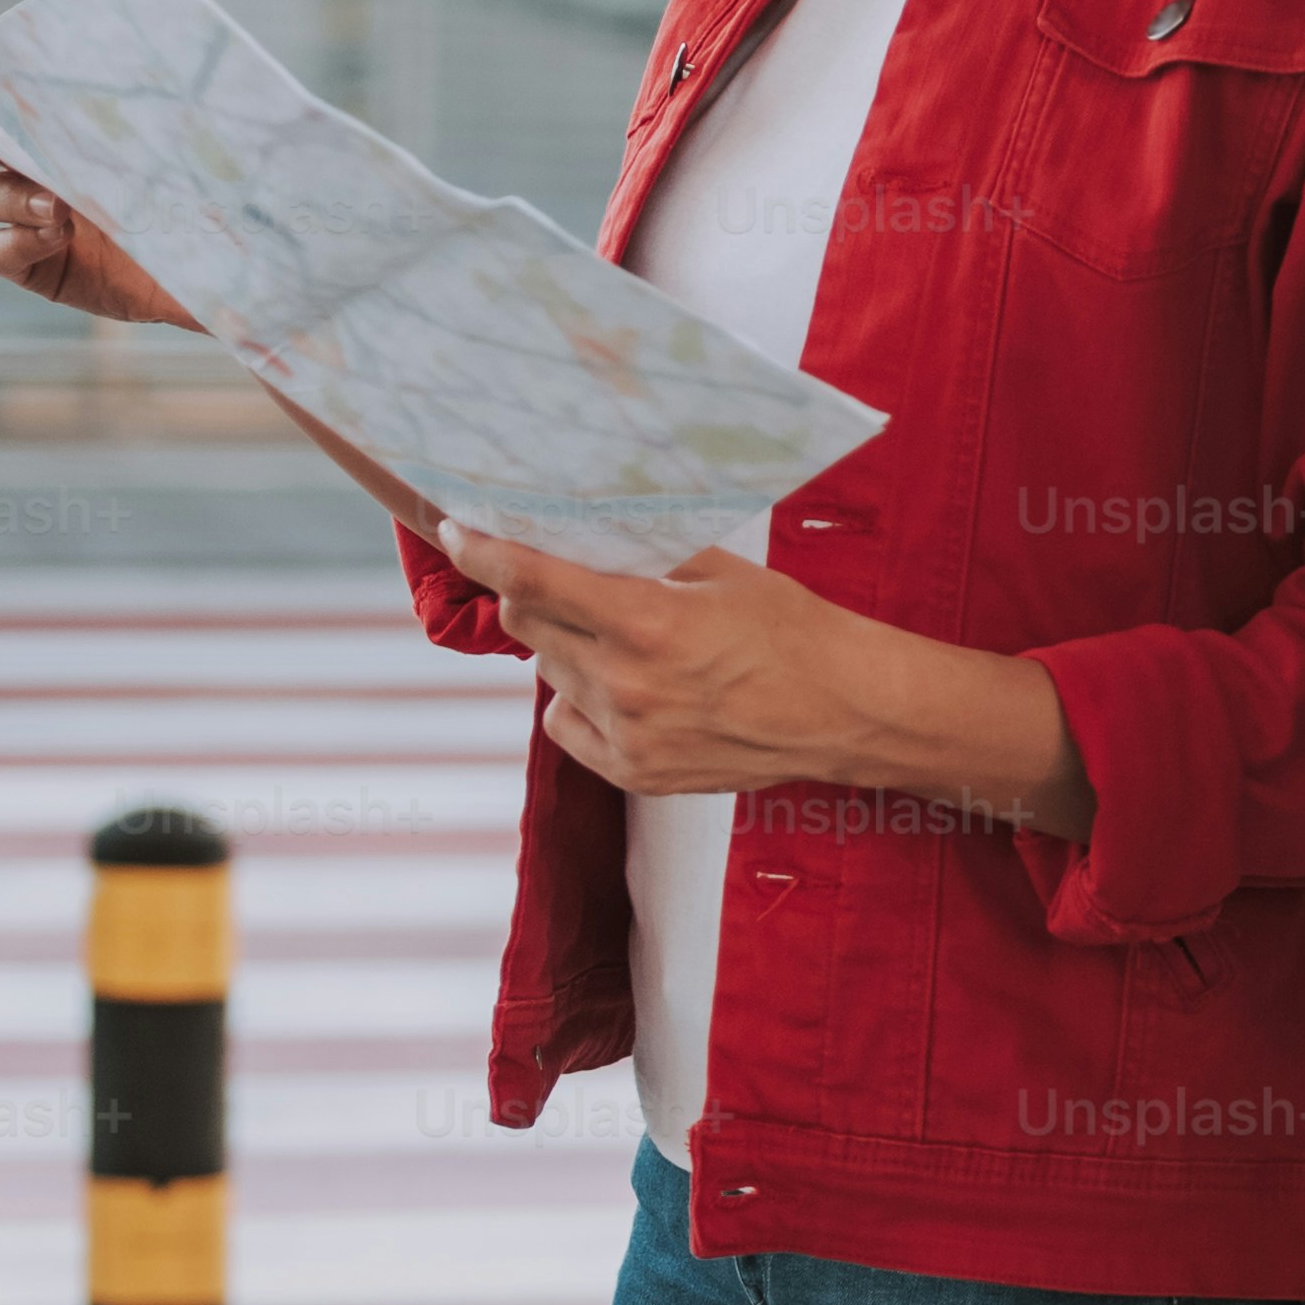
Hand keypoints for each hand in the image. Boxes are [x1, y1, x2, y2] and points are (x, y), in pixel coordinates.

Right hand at [0, 15, 191, 330]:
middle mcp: (27, 151)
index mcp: (50, 102)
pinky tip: (55, 237)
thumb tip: (68, 30)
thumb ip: (104, 90)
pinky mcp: (32, 262)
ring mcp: (23, 208)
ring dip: (5, 195)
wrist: (228, 261)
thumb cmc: (201, 175)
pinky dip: (15, 240)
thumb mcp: (156, 120)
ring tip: (56, 205)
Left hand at [440, 523, 1092, 834]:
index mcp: (647, 623)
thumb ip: (642, 557)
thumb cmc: (792, 632)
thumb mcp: (719, 572)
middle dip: (537, 595)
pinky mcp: (633, 773)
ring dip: (570, 647)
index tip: (460, 533)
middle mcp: (627, 683)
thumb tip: (577, 531)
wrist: (843, 713)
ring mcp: (627, 735)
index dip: (486, 553)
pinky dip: (582, 698)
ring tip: (631, 642)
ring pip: (550, 672)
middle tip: (573, 583)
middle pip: (531, 625)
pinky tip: (628, 688)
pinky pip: (567, 723)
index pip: (534, 582)